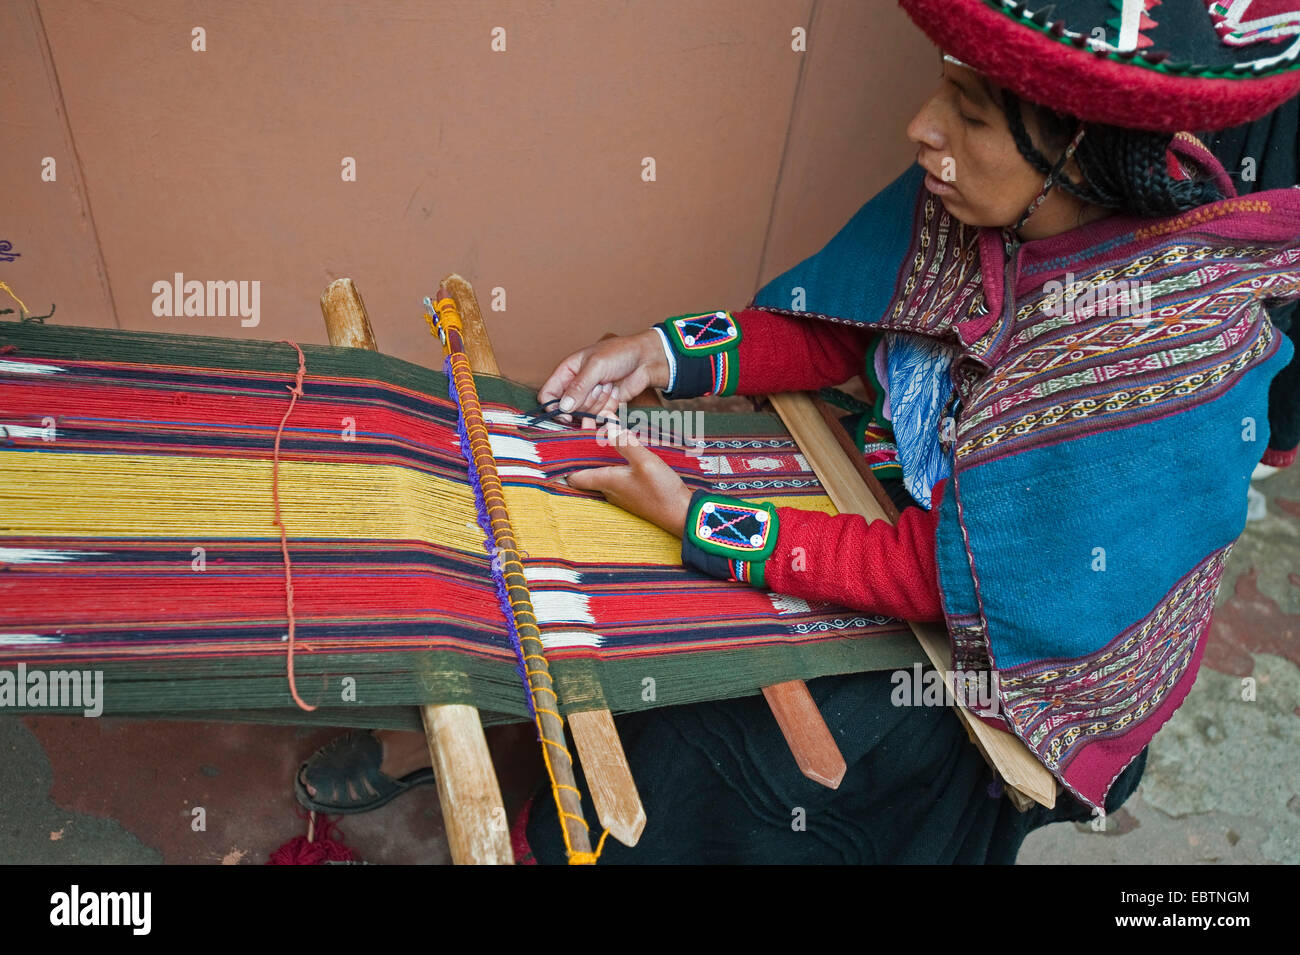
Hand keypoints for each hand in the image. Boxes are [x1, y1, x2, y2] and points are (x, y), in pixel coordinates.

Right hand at [537, 331, 669, 427]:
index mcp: (567, 371)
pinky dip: (609, 408)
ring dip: (600, 402)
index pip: (548, 395)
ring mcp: (590, 397)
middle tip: (600, 385)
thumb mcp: (596, 365)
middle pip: (569, 409)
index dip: (554, 407)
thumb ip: (578, 386)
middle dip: (586, 400)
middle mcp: (576, 386)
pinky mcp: (604, 406)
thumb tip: (563, 407)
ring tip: (610, 384)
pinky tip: (616, 392)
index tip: (567, 414)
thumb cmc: (619, 353)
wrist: (646, 359)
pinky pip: (600, 416)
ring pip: (585, 414)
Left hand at [567, 423, 692, 536]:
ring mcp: (620, 494)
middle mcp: (609, 490)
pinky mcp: (632, 494)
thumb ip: (625, 443)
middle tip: (590, 427)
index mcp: (606, 481)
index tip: (569, 439)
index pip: (574, 476)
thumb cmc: (662, 490)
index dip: (567, 460)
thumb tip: (606, 425)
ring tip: (605, 434)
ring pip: (602, 473)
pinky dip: (613, 462)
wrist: (681, 515)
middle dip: (585, 450)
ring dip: (600, 455)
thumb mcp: (645, 461)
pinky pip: (615, 477)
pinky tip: (624, 452)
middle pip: (587, 471)